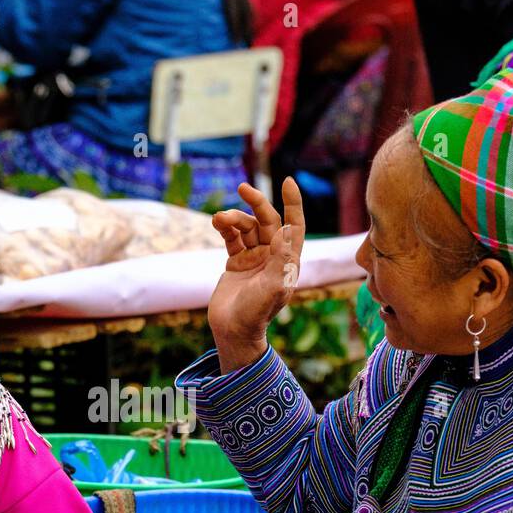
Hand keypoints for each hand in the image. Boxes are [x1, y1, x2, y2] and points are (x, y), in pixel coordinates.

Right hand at [206, 178, 305, 373]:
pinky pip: (232, 238)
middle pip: (267, 221)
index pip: (294, 225)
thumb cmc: (257, 313)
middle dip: (257, 203)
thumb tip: (288, 228)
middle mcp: (273, 256)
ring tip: (220, 218)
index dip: (293, 203)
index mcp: (288, 261)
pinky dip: (225, 228)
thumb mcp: (273, 287)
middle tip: (243, 188)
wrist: (233, 331)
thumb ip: (281, 258)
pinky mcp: (236, 262)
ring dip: (235, 218)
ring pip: (247, 228)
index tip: (288, 182)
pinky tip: (217, 222)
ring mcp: (254, 258)